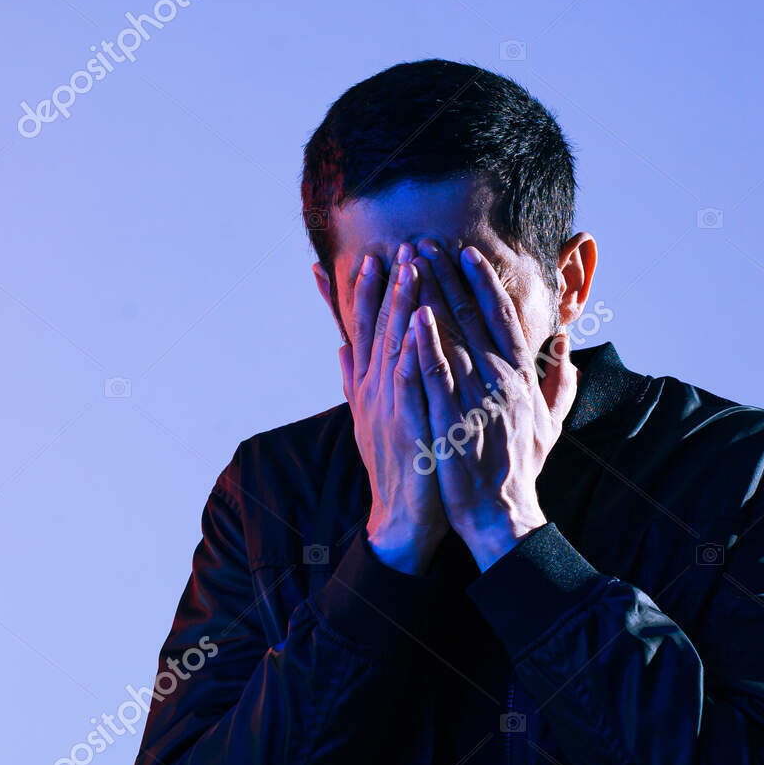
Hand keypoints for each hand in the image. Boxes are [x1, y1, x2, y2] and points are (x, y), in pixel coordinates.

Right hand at [340, 243, 447, 574]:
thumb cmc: (400, 465)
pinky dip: (415, 350)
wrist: (404, 517)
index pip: (364, 330)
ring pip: (394, 345)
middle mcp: (374, 391)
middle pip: (378, 328)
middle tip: (396, 247)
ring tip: (409, 267)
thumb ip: (355, 379)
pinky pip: (412, 380)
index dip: (365, 293)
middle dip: (386, 286)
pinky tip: (422, 322)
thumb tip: (341, 346)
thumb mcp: (372, 418)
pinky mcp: (409, 424)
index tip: (373, 257)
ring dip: (400, 305)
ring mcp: (390, 406)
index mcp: (368, 386)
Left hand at [411, 243, 577, 570]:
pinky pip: (437, 373)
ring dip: (431, 293)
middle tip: (425, 242)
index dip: (483, 281)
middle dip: (447, 274)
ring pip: (453, 334)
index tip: (465, 252)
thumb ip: (561, 382)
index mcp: (520, 376)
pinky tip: (412, 314)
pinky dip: (426, 341)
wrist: (502, 515)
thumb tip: (566, 345)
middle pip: (473, 314)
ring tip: (410, 262)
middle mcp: (501, 379)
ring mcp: (477, 397)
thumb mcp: (550, 423)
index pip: (502, 316)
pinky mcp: (452, 419)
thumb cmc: (521, 470)